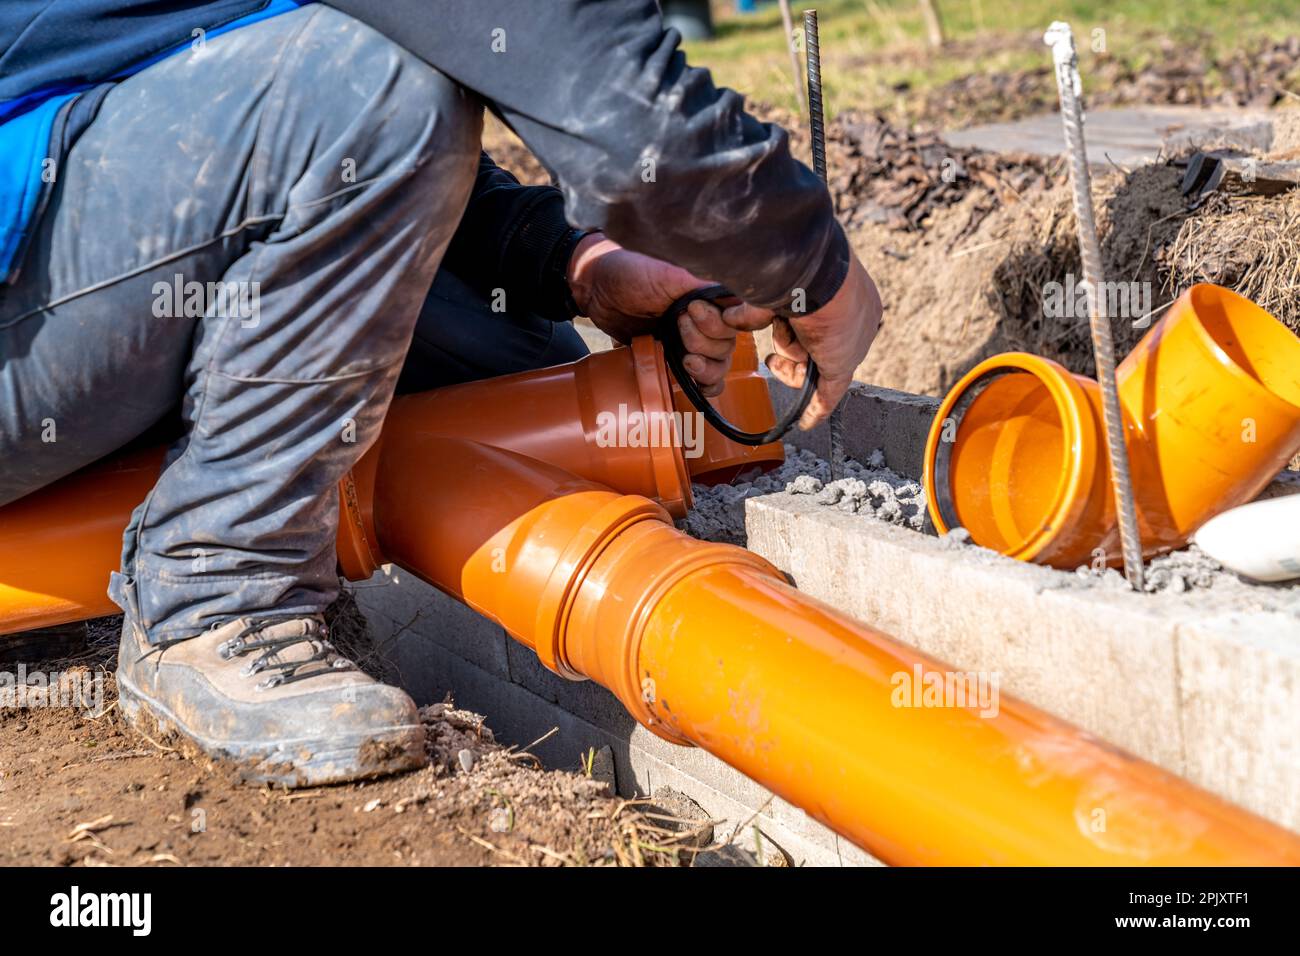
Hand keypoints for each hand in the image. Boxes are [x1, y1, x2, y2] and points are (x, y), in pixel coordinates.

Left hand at [568, 233, 736, 396]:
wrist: (596, 290)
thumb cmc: (629, 273)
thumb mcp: (666, 273)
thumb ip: (701, 283)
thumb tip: (735, 293)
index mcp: (710, 294)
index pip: (742, 314)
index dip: (731, 321)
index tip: (705, 314)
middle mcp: (708, 317)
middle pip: (730, 343)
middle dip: (705, 340)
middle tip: (677, 323)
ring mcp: (693, 340)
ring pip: (720, 364)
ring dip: (705, 366)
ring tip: (683, 357)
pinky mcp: (676, 358)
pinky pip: (705, 380)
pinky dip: (704, 385)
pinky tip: (693, 381)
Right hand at [721, 252, 881, 428]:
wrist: (815, 274)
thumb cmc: (797, 268)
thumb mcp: (777, 284)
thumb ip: (760, 305)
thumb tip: (730, 316)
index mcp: (847, 293)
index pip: (822, 325)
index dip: (795, 335)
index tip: (778, 339)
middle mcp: (854, 319)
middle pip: (816, 348)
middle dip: (791, 353)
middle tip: (772, 359)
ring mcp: (850, 344)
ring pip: (813, 366)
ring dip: (790, 362)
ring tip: (779, 350)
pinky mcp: (842, 366)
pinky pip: (829, 394)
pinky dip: (815, 408)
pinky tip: (805, 422)